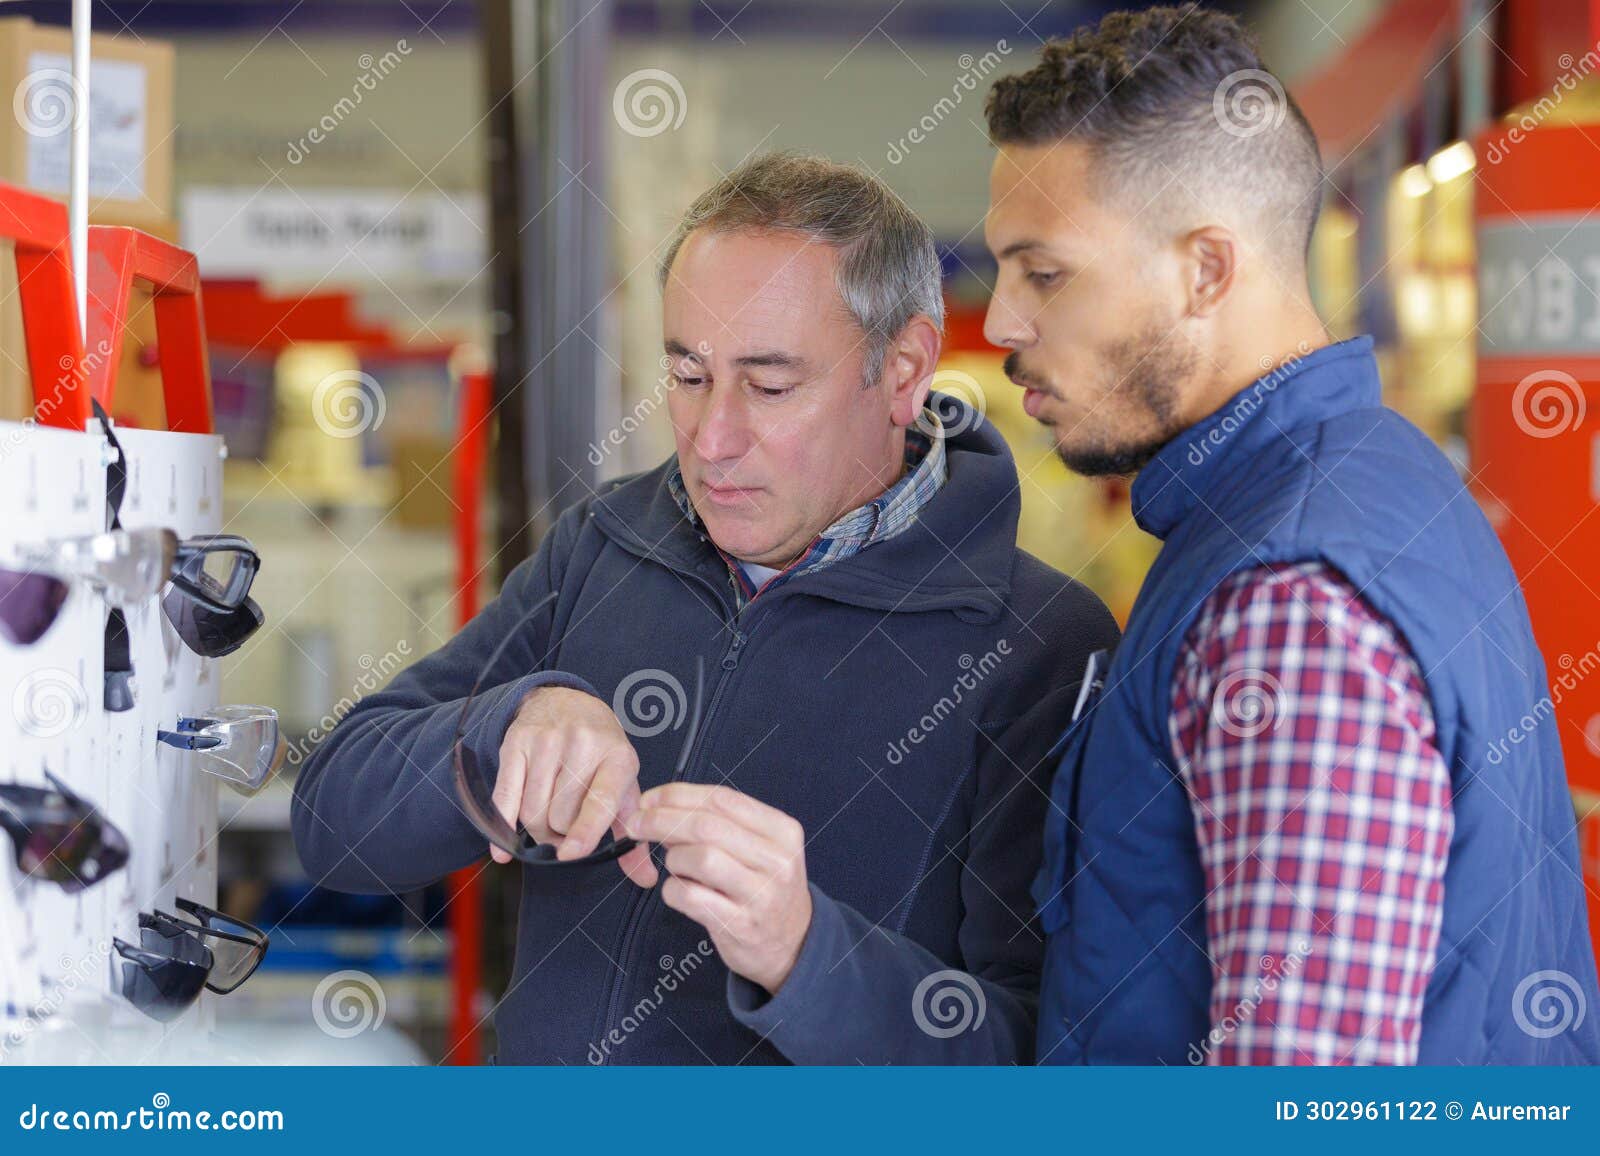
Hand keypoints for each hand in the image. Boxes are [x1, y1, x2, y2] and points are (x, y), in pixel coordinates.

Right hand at [492, 685, 655, 885]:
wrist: (567, 701)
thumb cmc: (600, 754)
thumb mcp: (624, 786)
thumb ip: (632, 836)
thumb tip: (647, 880)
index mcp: (618, 758)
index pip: (601, 800)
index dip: (585, 830)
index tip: (571, 853)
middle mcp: (584, 745)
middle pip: (561, 816)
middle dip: (561, 834)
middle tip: (566, 827)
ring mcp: (548, 741)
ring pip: (533, 812)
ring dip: (537, 828)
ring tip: (549, 817)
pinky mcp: (516, 742)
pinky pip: (504, 796)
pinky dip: (501, 827)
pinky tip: (503, 848)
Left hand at [629, 783, 811, 993]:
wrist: (795, 944)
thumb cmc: (765, 888)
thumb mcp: (758, 849)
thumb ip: (718, 826)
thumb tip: (661, 809)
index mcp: (782, 831)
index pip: (722, 799)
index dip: (678, 795)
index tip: (649, 799)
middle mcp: (776, 860)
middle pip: (707, 826)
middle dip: (661, 820)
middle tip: (636, 824)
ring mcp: (761, 894)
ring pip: (700, 858)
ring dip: (673, 858)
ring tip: (675, 866)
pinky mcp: (741, 925)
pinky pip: (691, 897)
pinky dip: (673, 890)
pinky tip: (679, 891)